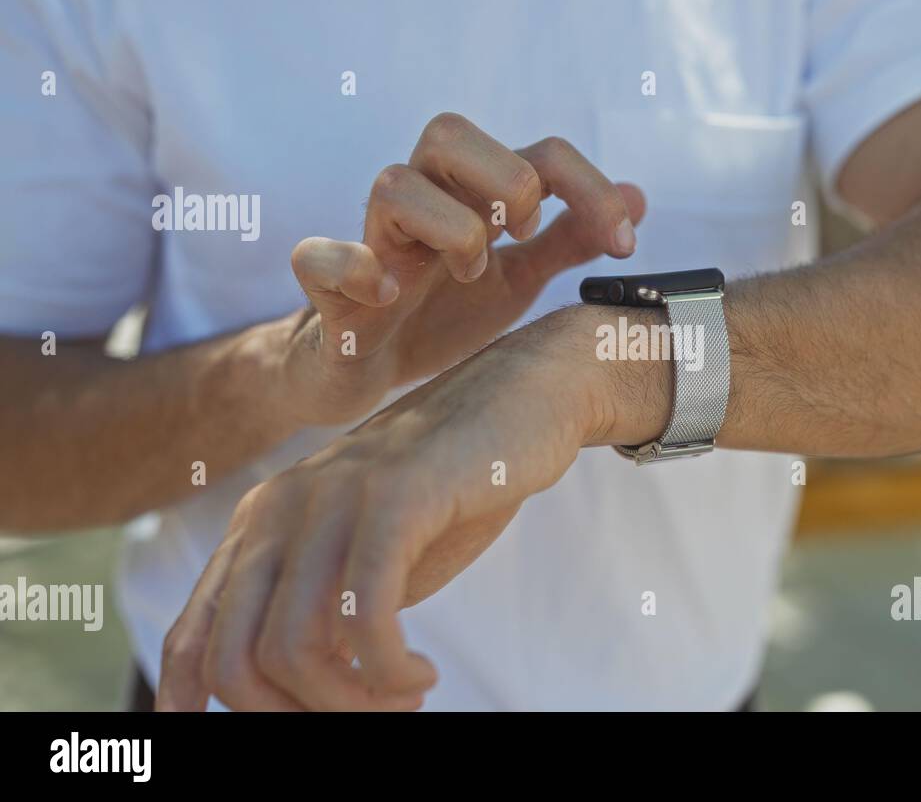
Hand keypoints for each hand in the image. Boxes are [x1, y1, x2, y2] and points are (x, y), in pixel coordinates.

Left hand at [156, 305, 662, 710]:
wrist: (518, 400)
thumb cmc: (448, 489)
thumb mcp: (369, 553)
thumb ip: (324, 605)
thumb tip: (298, 687)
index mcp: (263, 525)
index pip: (195, 634)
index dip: (188, 697)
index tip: (205, 734)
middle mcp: (279, 510)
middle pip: (236, 660)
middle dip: (296, 715)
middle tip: (364, 716)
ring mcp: (332, 499)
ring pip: (295, 648)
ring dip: (352, 703)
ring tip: (402, 700)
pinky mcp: (392, 498)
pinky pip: (365, 617)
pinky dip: (389, 671)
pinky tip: (420, 674)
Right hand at [276, 112, 643, 426]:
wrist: (364, 371)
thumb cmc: (441, 312)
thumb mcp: (518, 277)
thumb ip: (570, 238)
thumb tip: (637, 199)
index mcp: (470, 197)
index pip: (537, 154)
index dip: (590, 187)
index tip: (624, 244)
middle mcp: (421, 205)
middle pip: (449, 132)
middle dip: (508, 180)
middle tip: (526, 236)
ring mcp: (371, 242)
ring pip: (393, 184)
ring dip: (450, 227)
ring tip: (470, 276)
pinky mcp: (328, 287)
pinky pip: (317, 256)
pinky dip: (356, 268)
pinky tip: (389, 296)